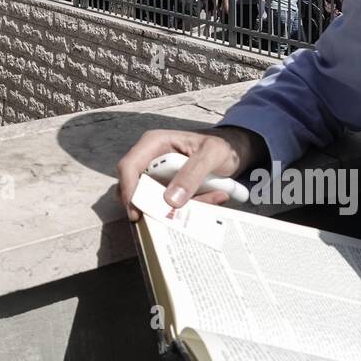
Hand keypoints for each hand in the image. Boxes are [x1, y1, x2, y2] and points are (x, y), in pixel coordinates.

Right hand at [116, 125, 264, 221]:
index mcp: (154, 143)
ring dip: (173, 209)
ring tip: (205, 202)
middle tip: (170, 217)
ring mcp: (158, 176)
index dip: (128, 189)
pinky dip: (184, 210)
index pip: (129, 166)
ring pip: (151, 200)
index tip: (136, 211)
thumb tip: (171, 200)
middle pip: (135, 187)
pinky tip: (207, 201)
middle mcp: (150, 159)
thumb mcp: (212, 155)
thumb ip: (193, 174)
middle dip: (152, 205)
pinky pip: (167, 205)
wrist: (232, 151)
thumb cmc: (221, 145)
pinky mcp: (167, 189)